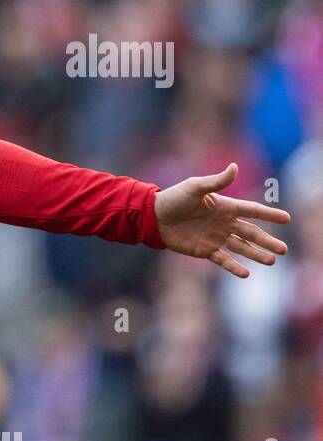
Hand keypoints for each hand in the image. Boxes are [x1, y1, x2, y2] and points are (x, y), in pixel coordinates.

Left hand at [153, 163, 289, 277]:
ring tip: (272, 261)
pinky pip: (222, 259)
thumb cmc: (174, 198)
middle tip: (284, 249)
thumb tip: (235, 167)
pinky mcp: (204, 250)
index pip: (252, 210)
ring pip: (241, 247)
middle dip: (267, 241)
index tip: (286, 218)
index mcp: (225, 206)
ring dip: (256, 254)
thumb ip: (216, 181)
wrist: (154, 216)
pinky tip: (246, 274)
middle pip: (251, 233)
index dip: (269, 214)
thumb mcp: (195, 187)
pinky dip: (234, 267)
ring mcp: (215, 237)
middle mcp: (224, 223)